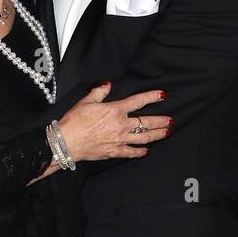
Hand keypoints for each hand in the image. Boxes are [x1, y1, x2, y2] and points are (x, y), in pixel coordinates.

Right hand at [57, 81, 171, 161]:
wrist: (66, 141)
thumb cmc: (74, 121)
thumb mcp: (86, 101)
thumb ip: (99, 92)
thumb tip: (107, 84)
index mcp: (115, 110)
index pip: (139, 101)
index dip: (152, 96)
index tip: (163, 95)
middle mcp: (121, 125)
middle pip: (147, 121)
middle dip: (161, 120)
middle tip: (171, 120)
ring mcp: (120, 139)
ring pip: (144, 137)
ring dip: (157, 135)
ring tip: (167, 132)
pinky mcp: (115, 151)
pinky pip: (132, 152)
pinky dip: (140, 152)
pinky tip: (147, 151)